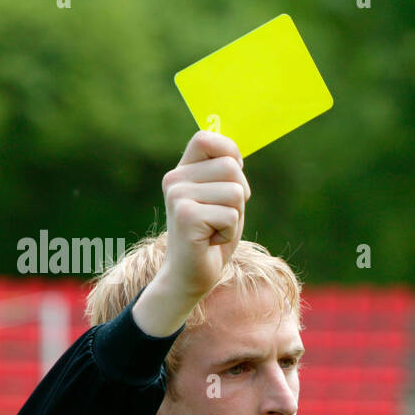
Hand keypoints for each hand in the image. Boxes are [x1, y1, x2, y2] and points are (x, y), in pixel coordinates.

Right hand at [159, 130, 251, 297]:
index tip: (233, 180)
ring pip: (235, 192)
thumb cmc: (211, 236)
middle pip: (231, 167)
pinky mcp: (187, 216)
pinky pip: (231, 216)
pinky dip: (229, 233)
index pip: (206, 138)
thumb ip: (226, 174)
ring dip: (235, 217)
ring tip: (215, 230)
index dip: (230, 152)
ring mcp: (178, 197)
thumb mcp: (222, 199)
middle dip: (239, 196)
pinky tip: (211, 241)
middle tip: (221, 217)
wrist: (190, 276)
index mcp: (182, 171)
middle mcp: (175, 180)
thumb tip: (236, 154)